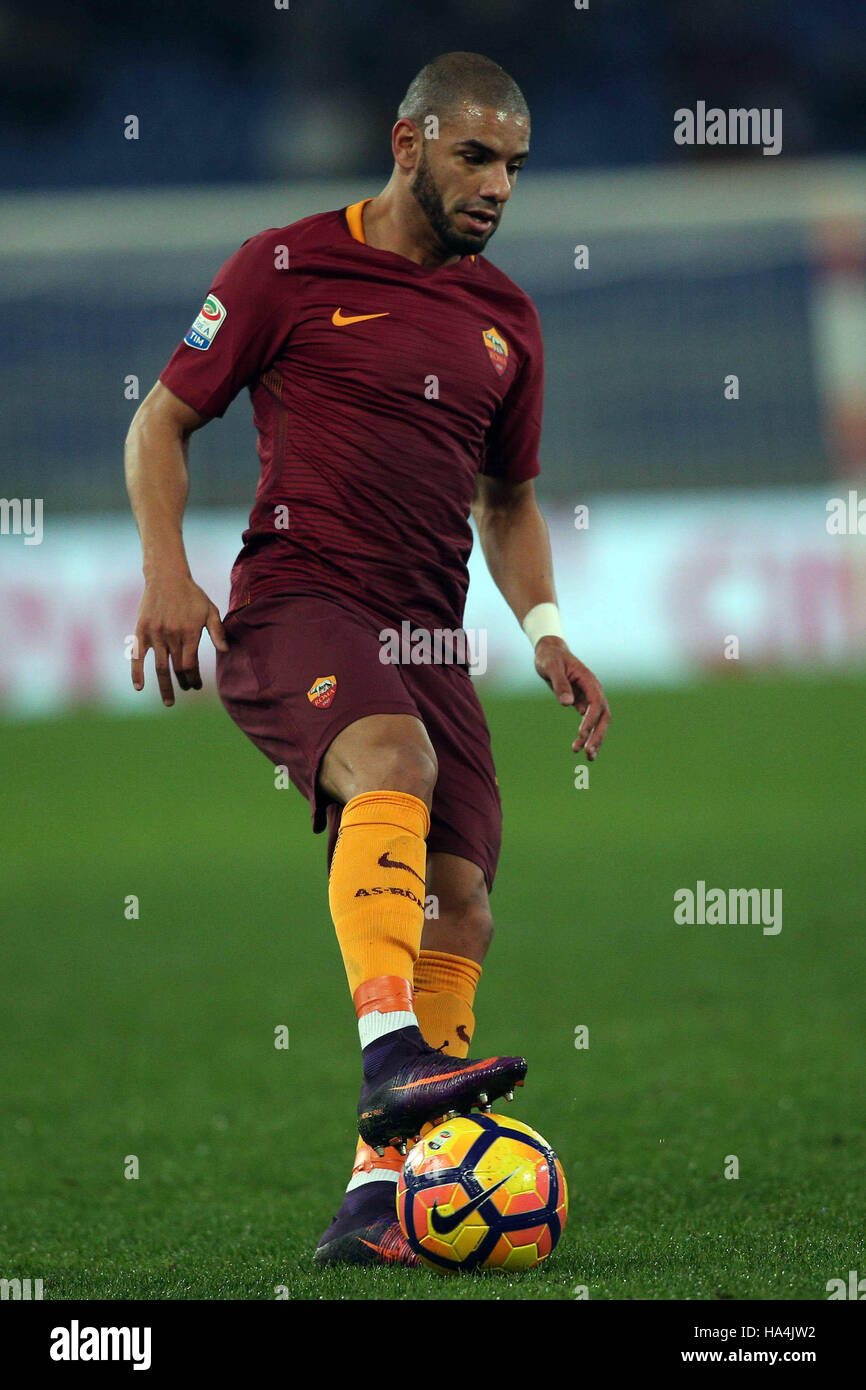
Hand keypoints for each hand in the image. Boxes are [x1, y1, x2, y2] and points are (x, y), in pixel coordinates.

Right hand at [131, 574, 228, 705]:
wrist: (166, 577)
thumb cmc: (192, 595)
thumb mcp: (210, 610)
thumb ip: (217, 631)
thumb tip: (225, 651)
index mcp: (189, 632)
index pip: (191, 664)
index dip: (194, 678)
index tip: (197, 685)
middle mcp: (172, 635)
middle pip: (177, 668)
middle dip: (183, 683)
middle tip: (187, 690)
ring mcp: (155, 634)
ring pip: (160, 667)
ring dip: (165, 687)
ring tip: (169, 702)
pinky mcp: (141, 631)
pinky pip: (138, 656)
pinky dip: (136, 673)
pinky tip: (139, 688)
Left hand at [533, 636, 610, 760]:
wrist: (550, 653)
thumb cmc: (550, 658)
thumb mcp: (551, 668)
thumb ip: (560, 684)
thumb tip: (567, 704)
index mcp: (589, 681)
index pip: (595, 703)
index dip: (590, 719)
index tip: (580, 734)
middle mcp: (594, 691)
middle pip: (603, 717)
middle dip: (598, 735)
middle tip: (588, 753)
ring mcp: (590, 698)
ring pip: (598, 722)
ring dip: (595, 739)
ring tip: (588, 757)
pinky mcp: (583, 703)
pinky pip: (589, 722)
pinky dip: (587, 735)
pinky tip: (580, 748)